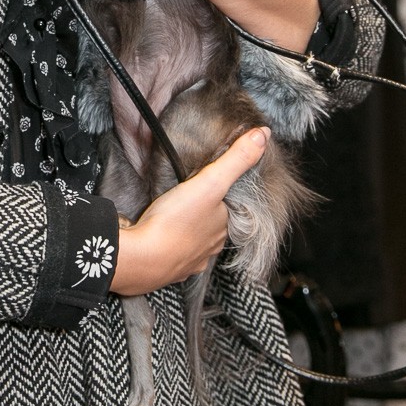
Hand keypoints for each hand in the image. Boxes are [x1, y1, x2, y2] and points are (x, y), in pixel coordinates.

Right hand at [109, 127, 268, 296]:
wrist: (142, 258)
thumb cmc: (176, 221)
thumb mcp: (211, 182)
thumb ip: (236, 159)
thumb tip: (263, 135)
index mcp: (223, 228)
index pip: (230, 209)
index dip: (224, 196)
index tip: (213, 185)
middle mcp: (210, 248)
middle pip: (212, 227)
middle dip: (206, 215)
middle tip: (192, 198)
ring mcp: (189, 262)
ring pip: (194, 244)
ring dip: (189, 233)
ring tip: (177, 217)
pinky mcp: (167, 271)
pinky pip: (173, 258)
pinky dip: (171, 249)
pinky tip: (163, 241)